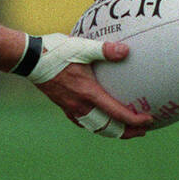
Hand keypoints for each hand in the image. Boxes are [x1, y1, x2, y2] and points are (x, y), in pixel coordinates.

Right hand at [25, 33, 151, 138]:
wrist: (30, 59)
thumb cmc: (56, 52)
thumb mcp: (82, 47)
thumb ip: (105, 50)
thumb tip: (126, 51)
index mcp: (88, 93)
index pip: (116, 114)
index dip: (134, 120)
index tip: (149, 120)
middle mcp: (80, 106)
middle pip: (108, 128)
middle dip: (128, 132)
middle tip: (143, 131)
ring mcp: (71, 108)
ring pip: (96, 128)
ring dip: (113, 132)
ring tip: (126, 131)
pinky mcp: (63, 106)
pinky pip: (84, 123)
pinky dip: (97, 126)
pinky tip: (100, 121)